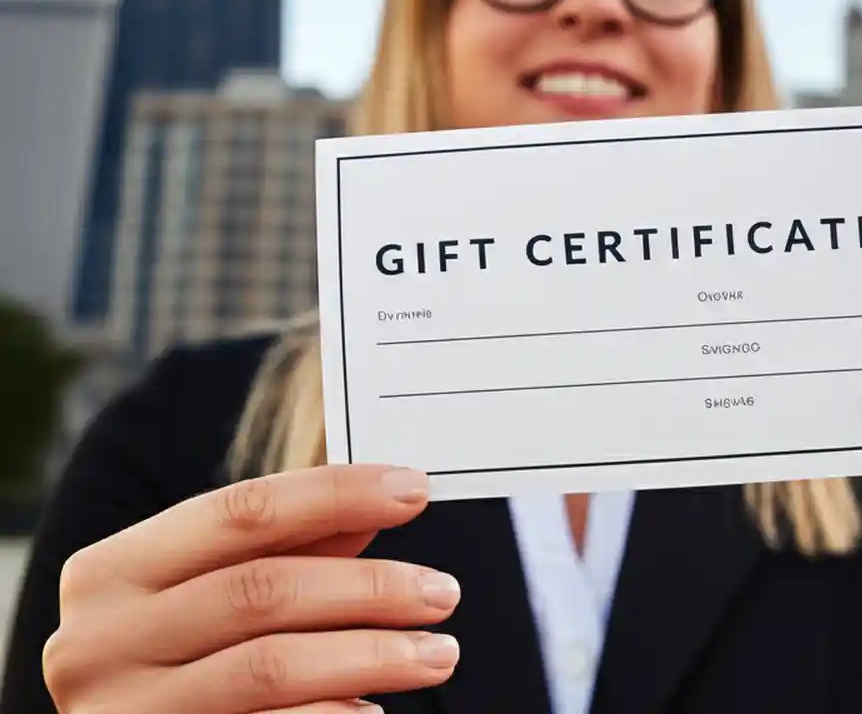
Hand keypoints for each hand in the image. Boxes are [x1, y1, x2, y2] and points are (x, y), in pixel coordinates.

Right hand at [42, 465, 459, 713]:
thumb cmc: (173, 662)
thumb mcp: (208, 594)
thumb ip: (285, 551)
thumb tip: (376, 507)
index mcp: (111, 573)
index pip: (240, 511)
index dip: (335, 494)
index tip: (415, 490)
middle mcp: (100, 641)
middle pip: (263, 590)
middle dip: (369, 586)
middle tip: (442, 591)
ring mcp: (125, 712)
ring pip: (271, 666)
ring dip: (373, 655)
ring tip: (437, 652)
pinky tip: (376, 708)